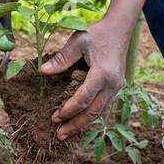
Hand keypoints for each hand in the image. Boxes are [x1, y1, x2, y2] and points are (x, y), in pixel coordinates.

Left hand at [42, 16, 132, 139]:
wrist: (120, 28)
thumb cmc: (97, 33)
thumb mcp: (78, 41)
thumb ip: (61, 58)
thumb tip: (43, 72)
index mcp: (103, 73)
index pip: (84, 98)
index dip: (69, 110)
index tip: (54, 117)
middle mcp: (113, 84)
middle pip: (94, 112)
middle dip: (76, 125)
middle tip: (59, 135)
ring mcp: (116, 87)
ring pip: (100, 113)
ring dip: (83, 124)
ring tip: (66, 133)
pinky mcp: (115, 88)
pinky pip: (103, 106)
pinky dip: (90, 116)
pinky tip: (79, 122)